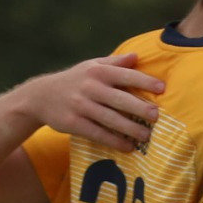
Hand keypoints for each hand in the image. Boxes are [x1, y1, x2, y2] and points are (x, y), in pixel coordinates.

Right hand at [23, 53, 165, 150]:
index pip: (125, 75)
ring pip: (110, 119)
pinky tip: (127, 146)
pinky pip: (97, 134)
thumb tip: (137, 56)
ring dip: (130, 129)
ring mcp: (81, 106)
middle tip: (157, 117)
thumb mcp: (91, 66)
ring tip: (147, 136)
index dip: (144, 81)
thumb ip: (114, 63)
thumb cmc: (74, 80)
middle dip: (140, 108)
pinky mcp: (74, 123)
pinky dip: (114, 141)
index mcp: (97, 71)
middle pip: (119, 99)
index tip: (162, 88)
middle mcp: (90, 87)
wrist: (40, 96)